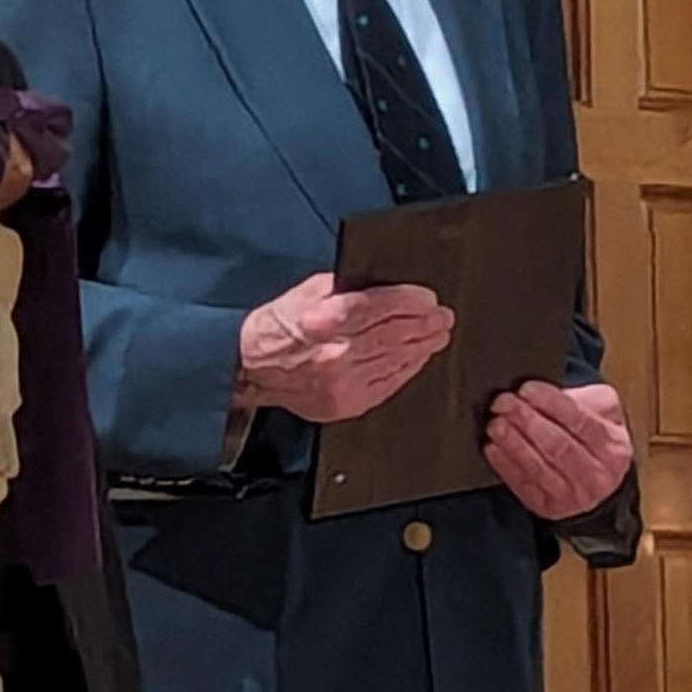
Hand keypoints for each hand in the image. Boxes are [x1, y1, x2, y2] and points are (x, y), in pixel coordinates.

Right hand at [237, 273, 452, 423]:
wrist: (248, 368)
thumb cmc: (275, 329)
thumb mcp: (306, 291)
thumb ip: (346, 288)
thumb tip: (385, 287)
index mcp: (326, 320)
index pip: (382, 307)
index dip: (411, 301)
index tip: (429, 298)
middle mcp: (337, 353)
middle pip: (396, 334)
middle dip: (426, 323)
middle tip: (444, 317)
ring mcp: (343, 382)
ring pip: (396, 360)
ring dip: (422, 346)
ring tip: (438, 336)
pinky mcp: (346, 404)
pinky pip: (387, 385)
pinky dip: (406, 370)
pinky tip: (416, 358)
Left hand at [483, 378, 633, 519]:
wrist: (594, 481)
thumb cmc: (592, 440)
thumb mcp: (602, 413)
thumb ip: (586, 398)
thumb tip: (549, 391)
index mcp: (614, 447)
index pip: (582, 422)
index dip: (551, 403)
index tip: (526, 389)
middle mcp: (598, 476)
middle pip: (558, 445)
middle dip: (527, 420)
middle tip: (503, 403)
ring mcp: (573, 496)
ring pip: (539, 467)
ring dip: (513, 443)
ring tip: (496, 424)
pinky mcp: (549, 508)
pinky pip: (524, 485)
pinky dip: (505, 465)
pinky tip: (492, 448)